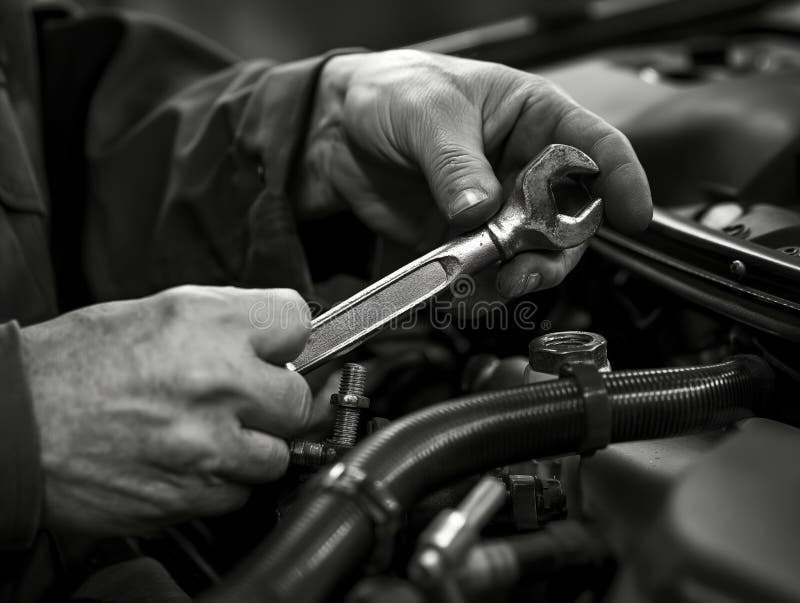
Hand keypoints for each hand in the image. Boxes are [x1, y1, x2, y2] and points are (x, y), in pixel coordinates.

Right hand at [21, 286, 316, 535]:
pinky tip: (189, 460)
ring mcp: (207, 445)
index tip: (278, 349)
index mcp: (207, 325)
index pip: (299, 323)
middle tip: (242, 397)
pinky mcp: (191, 495)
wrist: (15, 424)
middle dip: (275, 399)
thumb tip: (273, 340)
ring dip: (253, 445)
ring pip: (276, 453)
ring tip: (211, 431)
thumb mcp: (155, 313)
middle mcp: (216, 382)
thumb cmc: (72, 366)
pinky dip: (224, 480)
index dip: (287, 338)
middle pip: (299, 398)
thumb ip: (226, 323)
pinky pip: (240, 492)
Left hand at [298, 50, 651, 297]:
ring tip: (486, 286)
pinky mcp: (464, 237)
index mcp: (533, 117)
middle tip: (524, 271)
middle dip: (554, 252)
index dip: (621, 180)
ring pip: (531, 255)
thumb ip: (456, 164)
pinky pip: (486, 272)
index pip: (596, 146)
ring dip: (515, 278)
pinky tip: (460, 291)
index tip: (632, 214)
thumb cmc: (392, 91)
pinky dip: (478, 289)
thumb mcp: (428, 113)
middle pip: (570, 220)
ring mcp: (496, 207)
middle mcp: (523, 167)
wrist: (336, 127)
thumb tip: (479, 210)